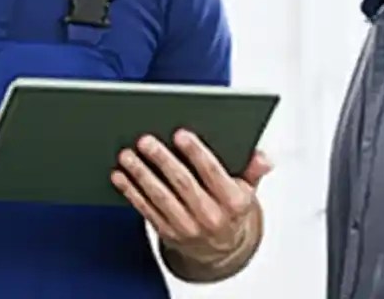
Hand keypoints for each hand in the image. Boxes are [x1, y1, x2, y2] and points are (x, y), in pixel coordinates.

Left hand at [111, 129, 272, 262]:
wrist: (222, 249)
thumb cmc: (231, 208)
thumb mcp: (249, 189)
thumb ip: (254, 169)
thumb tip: (263, 155)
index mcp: (234, 202)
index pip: (213, 173)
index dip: (197, 153)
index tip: (180, 133)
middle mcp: (211, 217)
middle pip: (183, 184)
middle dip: (162, 160)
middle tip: (145, 140)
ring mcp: (188, 228)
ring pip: (161, 197)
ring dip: (141, 175)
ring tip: (127, 155)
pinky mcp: (168, 233)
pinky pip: (146, 210)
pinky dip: (131, 192)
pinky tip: (120, 175)